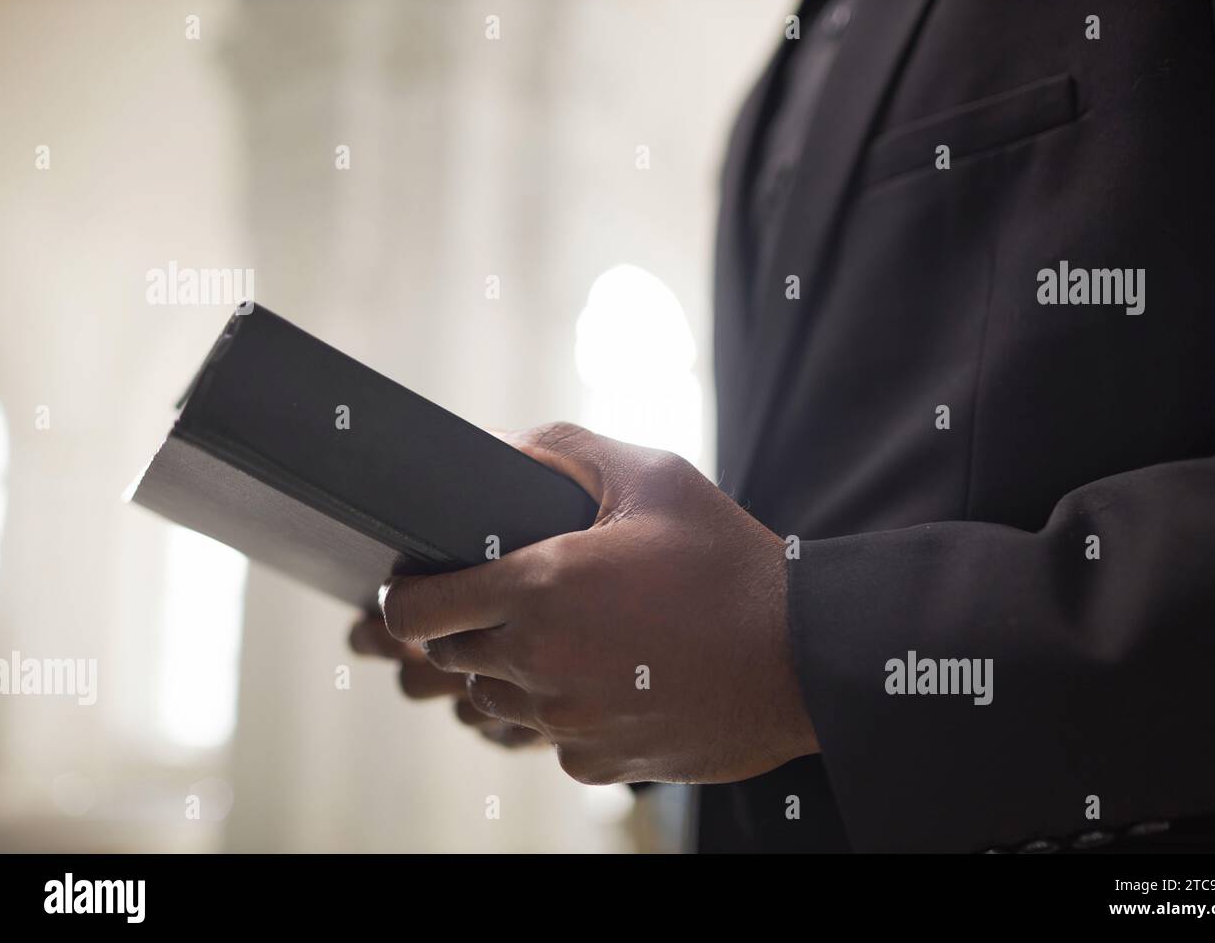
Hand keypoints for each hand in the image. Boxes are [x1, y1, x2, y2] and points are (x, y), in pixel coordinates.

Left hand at [378, 422, 817, 785]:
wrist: (804, 658)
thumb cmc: (729, 563)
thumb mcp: (654, 476)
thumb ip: (565, 450)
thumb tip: (501, 450)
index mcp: (542, 585)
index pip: (416, 609)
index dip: (410, 594)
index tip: (426, 583)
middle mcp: (541, 661)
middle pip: (451, 655)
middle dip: (468, 625)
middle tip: (519, 597)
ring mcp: (567, 722)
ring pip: (495, 701)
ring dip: (513, 669)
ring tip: (573, 635)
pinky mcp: (597, 763)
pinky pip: (549, 738)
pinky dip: (563, 712)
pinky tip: (612, 678)